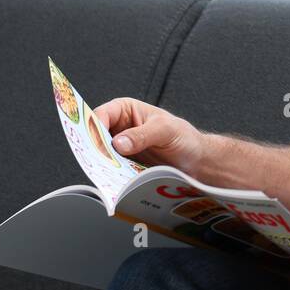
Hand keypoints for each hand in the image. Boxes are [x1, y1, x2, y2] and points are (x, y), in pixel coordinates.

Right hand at [92, 97, 206, 175]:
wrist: (195, 160)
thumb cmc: (183, 137)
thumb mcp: (166, 130)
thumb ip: (143, 135)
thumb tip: (119, 142)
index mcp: (126, 109)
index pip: (101, 115)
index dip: (95, 128)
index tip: (97, 143)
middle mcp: (119, 127)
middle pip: (96, 136)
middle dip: (95, 148)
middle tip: (98, 160)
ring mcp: (120, 148)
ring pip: (101, 155)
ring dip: (103, 164)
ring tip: (107, 172)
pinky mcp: (124, 165)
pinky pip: (111, 170)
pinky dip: (111, 175)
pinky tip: (115, 180)